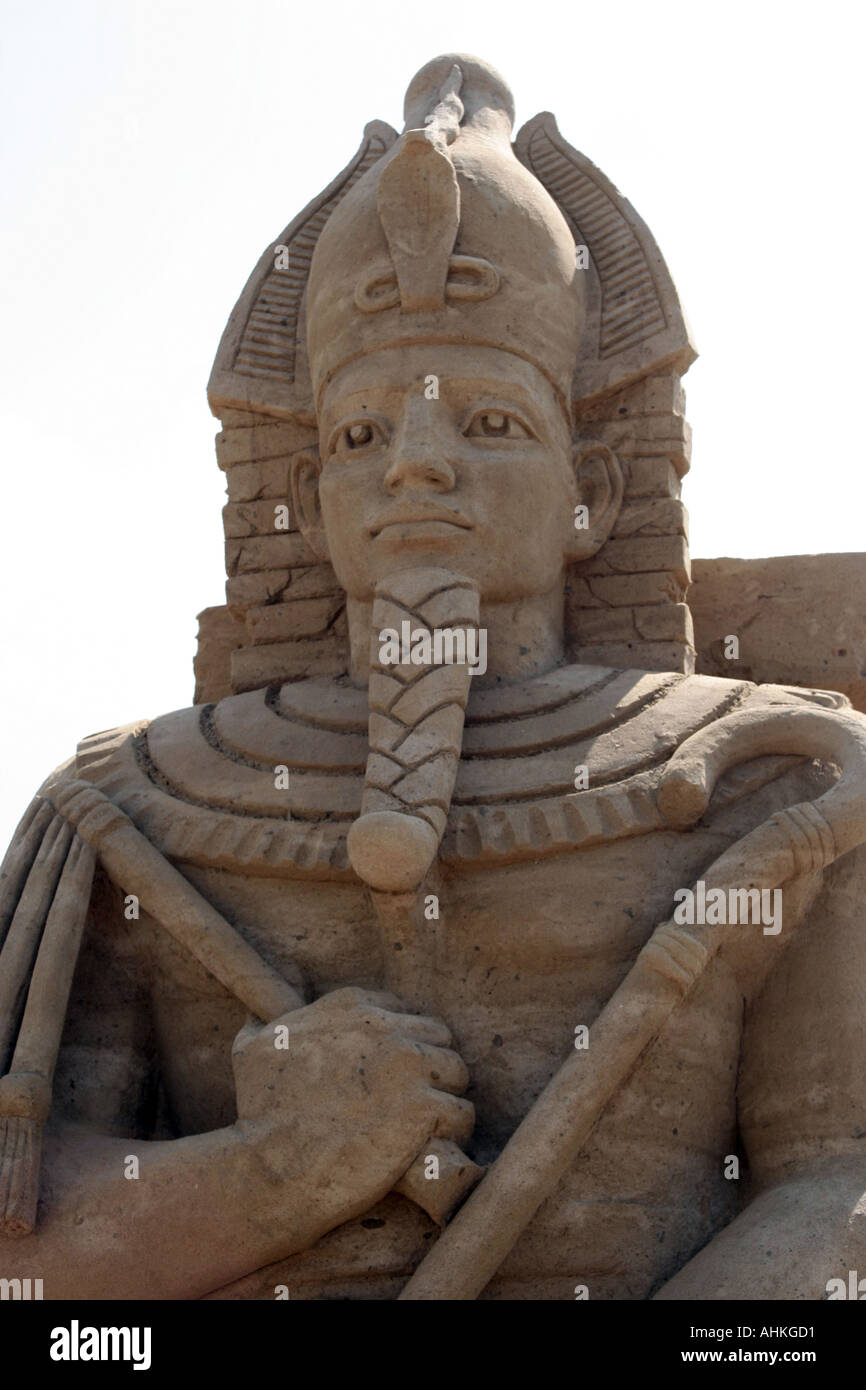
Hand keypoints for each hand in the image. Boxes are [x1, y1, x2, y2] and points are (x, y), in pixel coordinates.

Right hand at [231, 986, 473, 1230]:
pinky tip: (431, 1149)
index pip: (406, 1012)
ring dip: (445, 1100)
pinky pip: (461, 1114)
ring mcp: (410, 1066)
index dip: (404, 1045)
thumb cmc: (259, 1115)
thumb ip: (266, 1021)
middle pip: (438, 1039)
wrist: (273, 1168)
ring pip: (456, 1073)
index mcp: (351, 1007)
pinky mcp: (426, 1108)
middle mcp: (386, 1028)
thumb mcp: (251, 1048)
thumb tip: (261, 1014)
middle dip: (430, 1069)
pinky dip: (451, 1134)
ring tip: (427, 1128)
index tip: (393, 1074)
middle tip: (413, 1103)